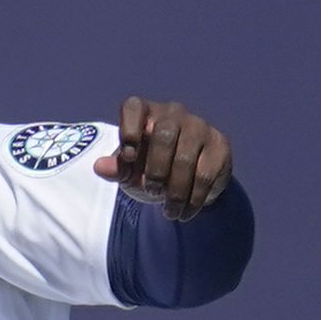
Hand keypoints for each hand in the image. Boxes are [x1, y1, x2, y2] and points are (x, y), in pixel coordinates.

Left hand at [95, 97, 232, 219]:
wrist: (188, 183)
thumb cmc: (150, 170)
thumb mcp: (129, 172)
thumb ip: (116, 169)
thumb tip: (100, 167)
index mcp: (146, 113)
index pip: (133, 107)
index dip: (128, 130)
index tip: (128, 157)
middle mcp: (173, 113)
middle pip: (163, 136)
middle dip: (155, 170)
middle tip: (152, 191)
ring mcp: (199, 126)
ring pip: (186, 159)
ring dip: (175, 192)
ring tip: (169, 212)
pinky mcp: (220, 145)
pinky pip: (205, 175)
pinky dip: (193, 199)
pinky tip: (185, 212)